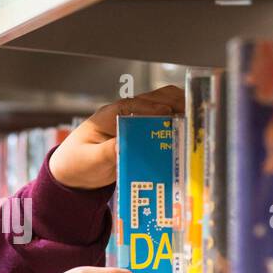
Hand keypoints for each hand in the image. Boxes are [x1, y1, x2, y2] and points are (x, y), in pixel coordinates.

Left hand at [47, 84, 183, 188]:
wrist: (73, 173)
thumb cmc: (77, 163)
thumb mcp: (89, 161)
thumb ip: (106, 153)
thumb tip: (124, 145)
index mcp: (108, 115)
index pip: (132, 105)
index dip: (151, 108)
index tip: (167, 113)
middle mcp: (124, 113)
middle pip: (154, 99)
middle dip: (175, 104)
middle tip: (194, 116)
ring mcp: (135, 121)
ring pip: (164, 107)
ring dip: (181, 111)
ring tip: (199, 123)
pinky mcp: (143, 133)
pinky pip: (164, 123)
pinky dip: (179, 124)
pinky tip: (191, 134)